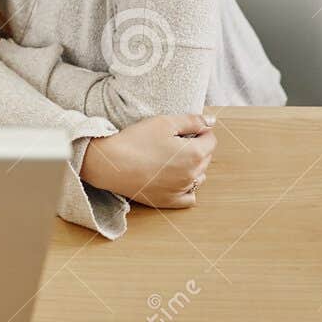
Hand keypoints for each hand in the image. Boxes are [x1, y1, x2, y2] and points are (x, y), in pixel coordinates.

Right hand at [81, 113, 216, 208]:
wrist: (110, 163)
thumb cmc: (136, 140)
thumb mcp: (164, 122)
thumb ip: (192, 121)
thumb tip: (212, 120)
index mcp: (194, 154)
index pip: (211, 140)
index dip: (200, 131)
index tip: (184, 129)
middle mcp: (192, 174)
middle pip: (205, 158)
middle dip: (196, 147)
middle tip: (173, 141)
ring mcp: (181, 190)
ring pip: (199, 177)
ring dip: (192, 167)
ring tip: (171, 158)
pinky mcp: (169, 201)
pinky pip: (189, 197)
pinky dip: (187, 187)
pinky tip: (174, 178)